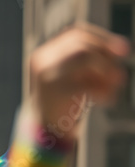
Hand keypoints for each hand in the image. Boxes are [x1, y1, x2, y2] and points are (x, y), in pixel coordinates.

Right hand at [29, 25, 127, 139]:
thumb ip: (92, 61)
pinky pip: (88, 82)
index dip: (102, 38)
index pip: (76, 33)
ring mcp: (46, 75)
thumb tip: (122, 48)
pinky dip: (104, 90)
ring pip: (84, 55)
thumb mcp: (76, 76)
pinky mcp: (55, 91)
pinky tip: (107, 101)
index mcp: (44, 54)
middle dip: (106, 55)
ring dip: (106, 68)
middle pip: (81, 43)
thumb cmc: (65, 103)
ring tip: (116, 85)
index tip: (123, 51)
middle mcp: (42, 61)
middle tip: (120, 74)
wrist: (45, 133)